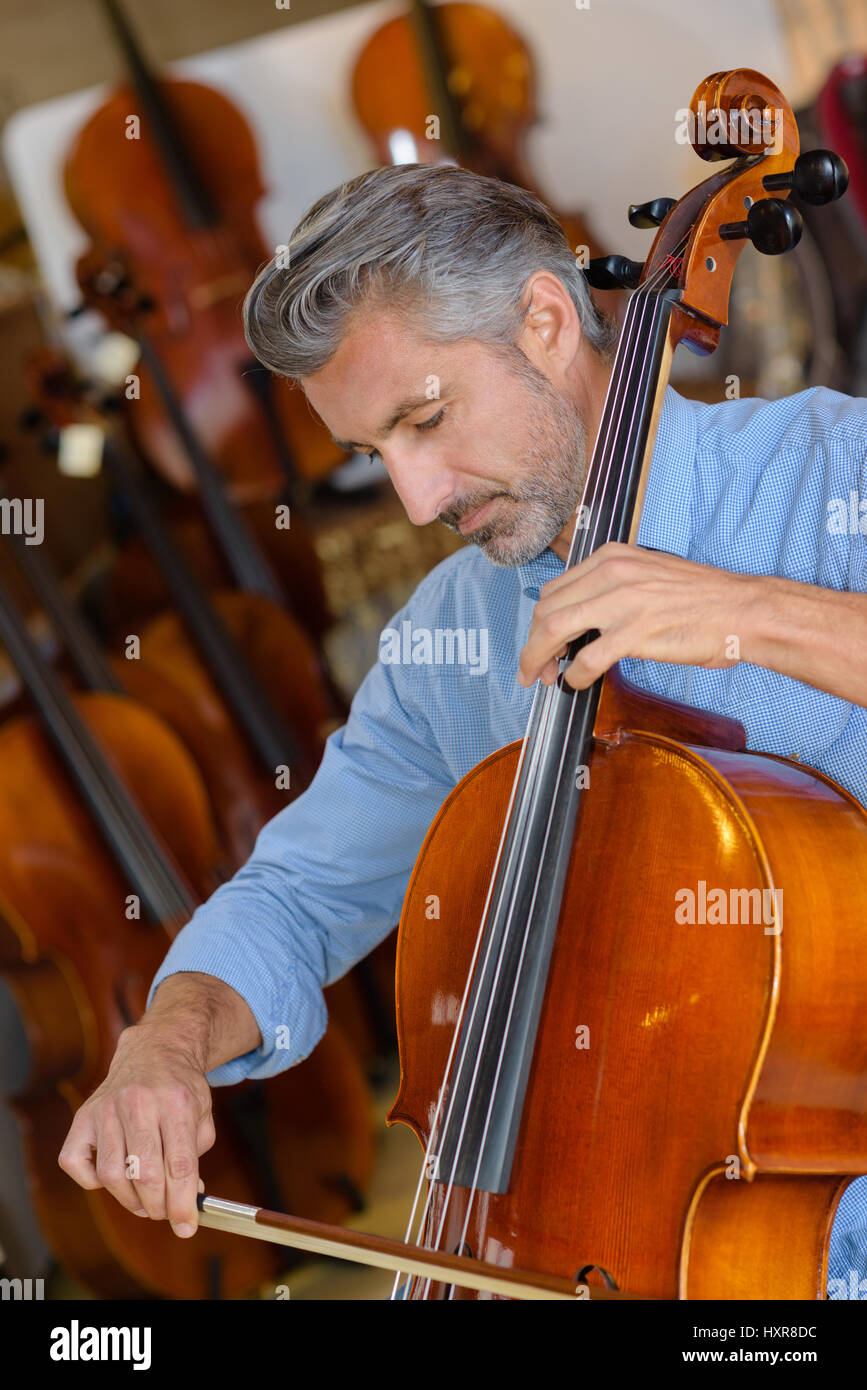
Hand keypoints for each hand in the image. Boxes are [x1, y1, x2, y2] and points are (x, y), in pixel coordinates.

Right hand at [58, 1024, 214, 1237]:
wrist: (154, 1050)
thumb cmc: (180, 1088)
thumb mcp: (202, 1114)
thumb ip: (195, 1157)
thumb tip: (186, 1202)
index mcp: (176, 1101)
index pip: (179, 1164)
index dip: (183, 1203)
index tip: (186, 1227)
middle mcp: (138, 1102)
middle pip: (145, 1174)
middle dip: (159, 1206)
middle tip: (166, 1213)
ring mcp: (106, 1108)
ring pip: (112, 1174)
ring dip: (130, 1201)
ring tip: (146, 1202)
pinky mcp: (83, 1116)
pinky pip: (75, 1163)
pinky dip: (92, 1181)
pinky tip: (114, 1178)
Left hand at [517, 542, 756, 689]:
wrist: (742, 609)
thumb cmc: (701, 598)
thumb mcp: (647, 574)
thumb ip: (612, 588)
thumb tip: (581, 617)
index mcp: (611, 557)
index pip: (555, 590)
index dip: (538, 622)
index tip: (540, 643)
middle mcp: (611, 574)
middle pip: (546, 610)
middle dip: (532, 643)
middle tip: (535, 668)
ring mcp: (622, 602)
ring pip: (554, 631)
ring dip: (539, 660)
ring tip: (542, 678)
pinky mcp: (635, 632)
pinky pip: (586, 659)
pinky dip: (573, 675)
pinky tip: (576, 683)